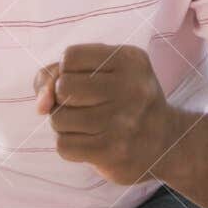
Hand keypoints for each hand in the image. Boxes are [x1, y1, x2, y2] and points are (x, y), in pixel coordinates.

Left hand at [35, 43, 179, 184]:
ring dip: (65, 125)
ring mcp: (123, 121)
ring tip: (90, 125)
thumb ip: (58, 74)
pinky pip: (64, 145)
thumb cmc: (127, 102)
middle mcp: (131, 87)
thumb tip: (40, 104)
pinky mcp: (113, 151)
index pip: (70, 57)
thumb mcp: (104, 73)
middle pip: (62, 87)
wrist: (167, 143)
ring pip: (59, 118)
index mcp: (130, 59)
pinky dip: (70, 145)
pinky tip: (91, 143)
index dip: (67, 71)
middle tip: (85, 106)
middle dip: (63, 100)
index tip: (85, 82)